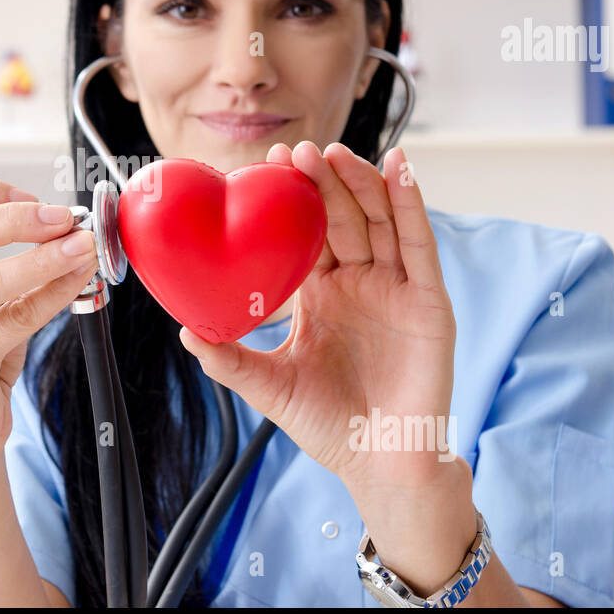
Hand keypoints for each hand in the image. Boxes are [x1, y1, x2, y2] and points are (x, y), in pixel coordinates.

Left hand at [177, 141, 458, 496]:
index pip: (306, 233)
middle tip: (296, 149)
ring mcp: (395, 287)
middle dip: (321, 180)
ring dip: (360, 181)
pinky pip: (418, 243)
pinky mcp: (428, 300)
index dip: (289, 199)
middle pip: (342, 216)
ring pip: (379, 219)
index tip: (265, 164)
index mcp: (321, 294)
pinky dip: (410, 203)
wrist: (380, 463)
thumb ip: (230, 360)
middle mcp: (359, 282)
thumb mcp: (271, 386)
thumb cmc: (328, 426)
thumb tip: (184, 332)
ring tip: (336, 152)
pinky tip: (398, 168)